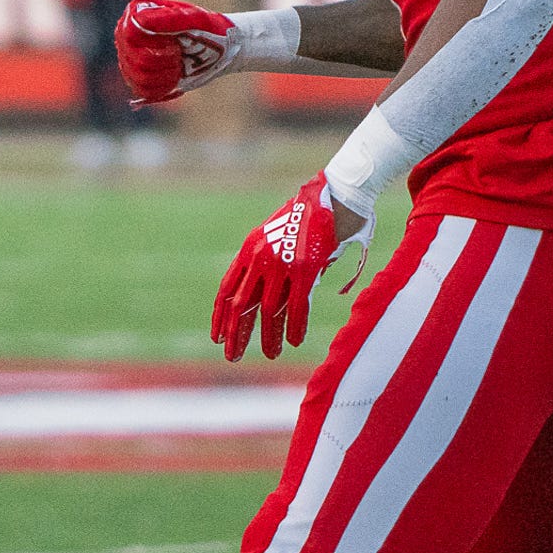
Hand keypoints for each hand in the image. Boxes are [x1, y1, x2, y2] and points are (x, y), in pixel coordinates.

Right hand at [115, 0, 239, 103]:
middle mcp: (128, 34)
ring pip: (137, 76)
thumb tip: (140, 21)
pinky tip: (175, 76)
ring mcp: (131, 56)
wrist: (220, 48)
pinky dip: (162, 86)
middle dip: (161, 60)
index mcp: (137, 13)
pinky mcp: (139, 77)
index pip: (129, 34)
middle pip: (133, 58)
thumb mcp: (195, 20)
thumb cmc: (208, 29)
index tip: (175, 43)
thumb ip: (169, 18)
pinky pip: (142, 90)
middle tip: (180, 54)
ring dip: (164, 74)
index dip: (153, 44)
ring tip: (179, 65)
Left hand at [212, 176, 371, 361]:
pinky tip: (295, 342)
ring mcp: (281, 263)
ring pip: (269, 310)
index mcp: (250, 249)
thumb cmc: (309, 218)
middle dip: (236, 333)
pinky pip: (296, 306)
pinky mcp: (305, 269)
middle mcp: (260, 257)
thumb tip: (269, 303)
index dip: (220, 316)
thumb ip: (269, 266)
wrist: (335, 196)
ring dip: (269, 336)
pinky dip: (295, 326)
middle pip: (241, 304)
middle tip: (232, 356)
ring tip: (271, 354)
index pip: (227, 289)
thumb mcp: (278, 239)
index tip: (217, 337)